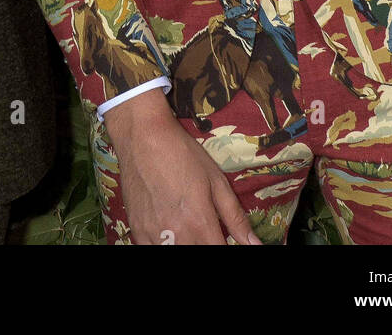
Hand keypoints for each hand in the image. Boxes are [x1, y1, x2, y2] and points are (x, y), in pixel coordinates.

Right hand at [104, 89, 261, 245]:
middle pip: (196, 254)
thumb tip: (254, 244)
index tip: (222, 237)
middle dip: (205, 244)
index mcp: (199, 221)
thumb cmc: (182, 153)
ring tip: (188, 228)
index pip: (218, 252)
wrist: (142, 136)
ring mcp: (153, 234)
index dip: (224, 247)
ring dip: (185, 244)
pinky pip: (152, 251)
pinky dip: (165, 245)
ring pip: (174, 254)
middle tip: (205, 229)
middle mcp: (176, 233)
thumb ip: (235, 217)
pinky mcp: (137, 230)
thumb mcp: (216, 180)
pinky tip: (170, 232)